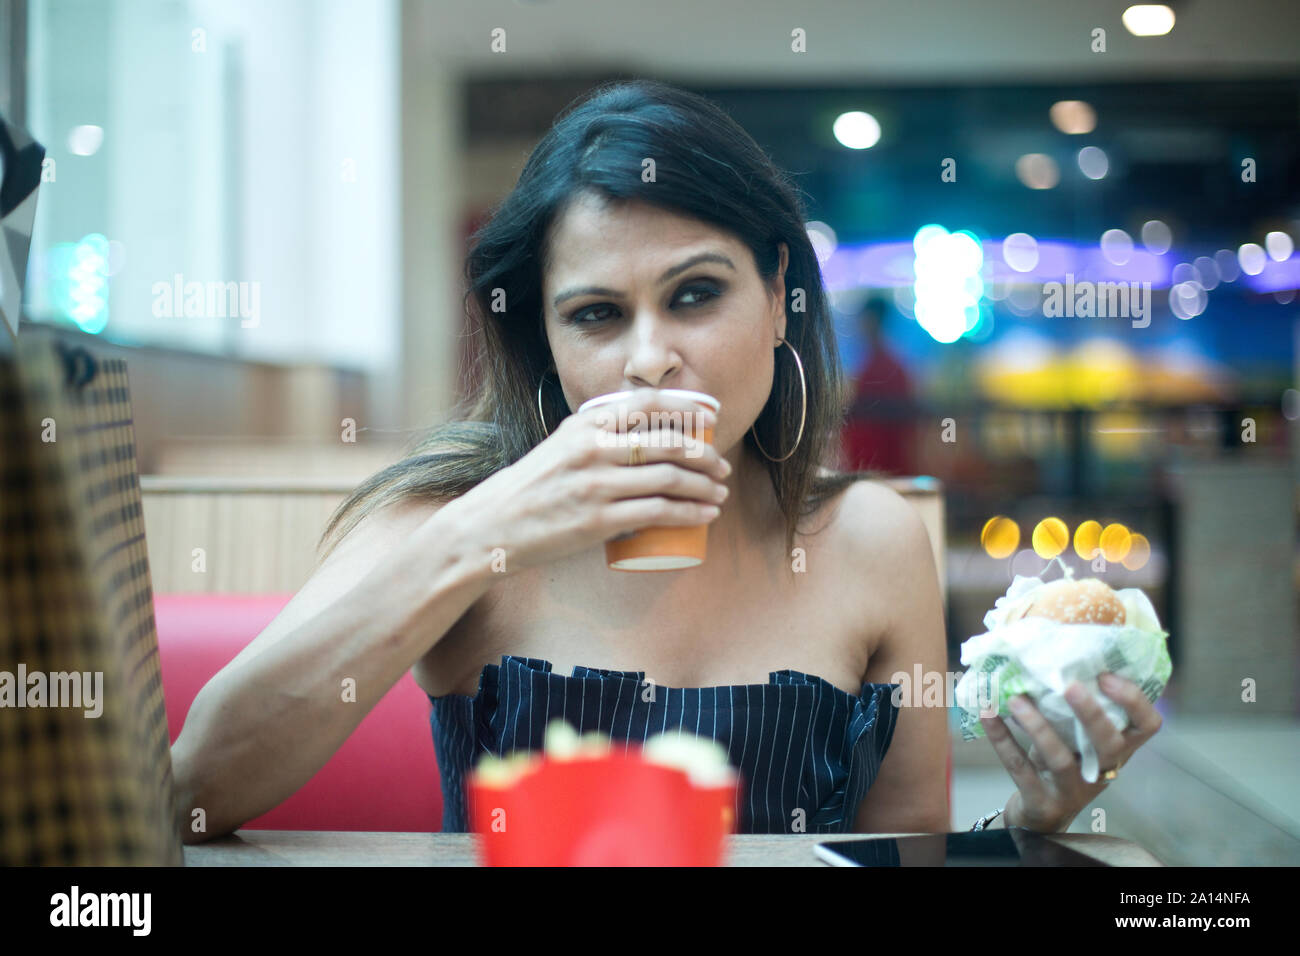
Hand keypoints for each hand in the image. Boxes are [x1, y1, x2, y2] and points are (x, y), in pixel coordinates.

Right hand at [449, 387, 731, 574]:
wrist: (495, 525)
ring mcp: (596, 485)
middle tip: (721, 467)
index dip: (688, 409)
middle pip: (667, 444)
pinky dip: (688, 513)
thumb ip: (598, 433)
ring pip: (668, 479)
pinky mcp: (598, 520)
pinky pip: (656, 513)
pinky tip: (705, 515)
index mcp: (586, 425)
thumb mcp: (563, 444)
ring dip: (704, 486)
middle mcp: (592, 449)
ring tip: (719, 493)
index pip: (648, 405)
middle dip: (704, 455)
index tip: (712, 419)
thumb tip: (645, 429)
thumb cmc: (534, 486)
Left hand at [979, 673, 1163, 832]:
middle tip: (1069, 686)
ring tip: (1016, 699)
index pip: (1147, 726)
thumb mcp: (1076, 740)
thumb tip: (1046, 654)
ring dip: (1037, 726)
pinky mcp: (1040, 802)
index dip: (1134, 701)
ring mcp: (1071, 790)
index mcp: (1117, 750)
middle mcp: (1101, 772)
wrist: (1040, 816)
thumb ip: (1072, 710)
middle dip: (1091, 714)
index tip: (1107, 675)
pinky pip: (1020, 769)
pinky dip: (1002, 740)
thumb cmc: (1062, 765)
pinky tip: (988, 715)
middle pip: (1108, 745)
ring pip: (1060, 759)